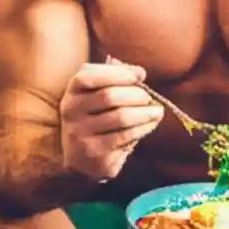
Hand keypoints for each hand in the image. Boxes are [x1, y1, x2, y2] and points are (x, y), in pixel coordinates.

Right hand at [60, 62, 163, 180]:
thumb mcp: (99, 92)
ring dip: (145, 112)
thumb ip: (116, 76)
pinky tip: (151, 124)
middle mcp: (71, 112)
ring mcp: (80, 134)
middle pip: (109, 96)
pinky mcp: (95, 153)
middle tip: (148, 98)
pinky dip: (143, 127)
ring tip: (157, 111)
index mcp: (72, 91)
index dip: (118, 73)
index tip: (140, 75)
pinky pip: (125, 136)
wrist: (82, 155)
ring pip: (121, 117)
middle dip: (136, 94)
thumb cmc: (98, 115)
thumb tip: (139, 73)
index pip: (88, 75)